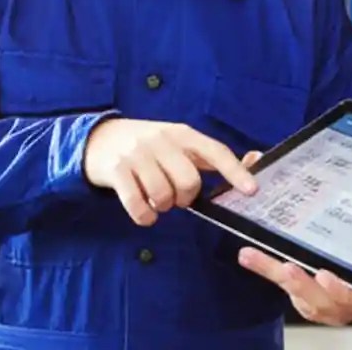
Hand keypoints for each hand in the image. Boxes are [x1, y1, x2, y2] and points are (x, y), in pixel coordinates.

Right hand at [84, 118, 257, 225]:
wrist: (99, 139)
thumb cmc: (148, 147)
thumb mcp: (177, 143)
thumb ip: (208, 157)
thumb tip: (252, 161)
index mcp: (183, 134)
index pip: (215, 152)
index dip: (235, 172)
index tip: (251, 191)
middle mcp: (161, 140)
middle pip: (189, 181)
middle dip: (186, 198)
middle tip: (176, 196)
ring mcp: (137, 155)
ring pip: (163, 196)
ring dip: (163, 207)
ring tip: (157, 200)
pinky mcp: (117, 170)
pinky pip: (137, 205)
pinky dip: (145, 217)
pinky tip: (145, 213)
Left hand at [237, 243, 351, 325]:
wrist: (343, 292)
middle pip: (346, 295)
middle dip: (335, 289)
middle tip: (326, 276)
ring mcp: (323, 298)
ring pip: (309, 292)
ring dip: (294, 280)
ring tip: (284, 267)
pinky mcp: (298, 292)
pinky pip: (280, 280)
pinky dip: (264, 266)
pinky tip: (249, 254)